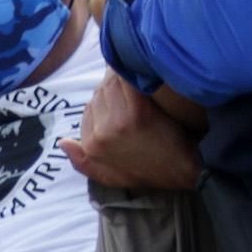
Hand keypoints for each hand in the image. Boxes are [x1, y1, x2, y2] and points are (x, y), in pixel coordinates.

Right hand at [72, 72, 200, 190]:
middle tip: (133, 91)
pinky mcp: (136, 112)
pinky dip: (133, 76)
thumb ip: (84, 162)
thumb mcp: (114, 177)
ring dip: (123, 81)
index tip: (124, 102)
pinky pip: (127, 81)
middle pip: (99, 95)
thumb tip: (63, 142)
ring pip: (111, 85)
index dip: (107, 103)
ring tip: (140, 82)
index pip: (89, 109)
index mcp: (92, 147)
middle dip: (115, 91)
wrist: (189, 172)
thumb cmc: (155, 173)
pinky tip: (145, 75)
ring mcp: (117, 122)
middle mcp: (100, 134)